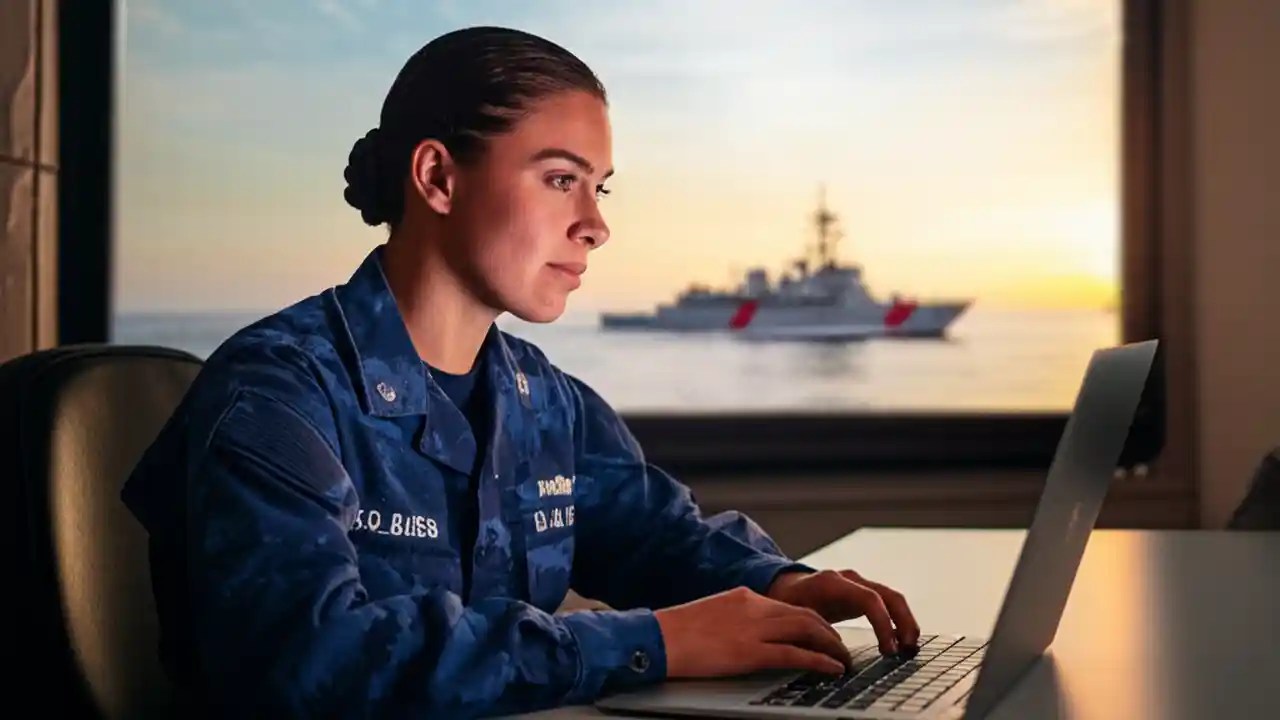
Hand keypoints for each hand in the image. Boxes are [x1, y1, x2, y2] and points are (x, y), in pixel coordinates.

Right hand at [654, 586, 852, 678]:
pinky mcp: (750, 652)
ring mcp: (753, 629)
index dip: (812, 621)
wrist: (656, 638)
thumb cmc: (675, 633)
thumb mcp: (711, 617)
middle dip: (829, 632)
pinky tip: (833, 668)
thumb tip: (749, 636)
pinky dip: (820, 661)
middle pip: (806, 614)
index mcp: (744, 597)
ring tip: (844, 660)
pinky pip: (796, 654)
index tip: (824, 633)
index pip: (788, 606)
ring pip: (808, 629)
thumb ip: (735, 621)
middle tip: (841, 648)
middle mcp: (754, 607)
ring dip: (832, 646)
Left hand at [766, 569, 918, 654]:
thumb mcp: (794, 620)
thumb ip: (810, 637)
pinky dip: (897, 620)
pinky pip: (886, 603)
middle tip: (908, 649)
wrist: (784, 587)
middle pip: (888, 596)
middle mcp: (849, 579)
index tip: (888, 650)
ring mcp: (858, 584)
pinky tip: (900, 640)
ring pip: (892, 598)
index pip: (869, 599)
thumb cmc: (787, 604)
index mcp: (831, 584)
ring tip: (909, 647)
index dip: (883, 624)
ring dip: (905, 622)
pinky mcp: (862, 592)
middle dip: (903, 622)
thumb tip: (829, 662)